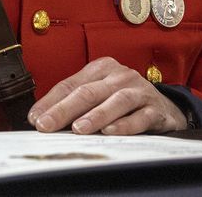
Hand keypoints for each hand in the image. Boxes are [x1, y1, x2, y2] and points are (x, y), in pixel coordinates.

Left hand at [28, 56, 186, 135]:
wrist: (166, 109)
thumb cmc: (124, 102)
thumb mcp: (100, 95)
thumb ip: (75, 103)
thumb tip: (43, 119)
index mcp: (101, 69)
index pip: (70, 84)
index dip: (50, 101)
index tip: (35, 118)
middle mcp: (120, 76)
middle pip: (88, 92)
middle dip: (63, 110)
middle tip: (46, 125)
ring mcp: (139, 90)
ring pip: (115, 101)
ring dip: (95, 116)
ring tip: (78, 129)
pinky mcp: (156, 109)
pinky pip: (140, 117)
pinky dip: (125, 124)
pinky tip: (110, 132)